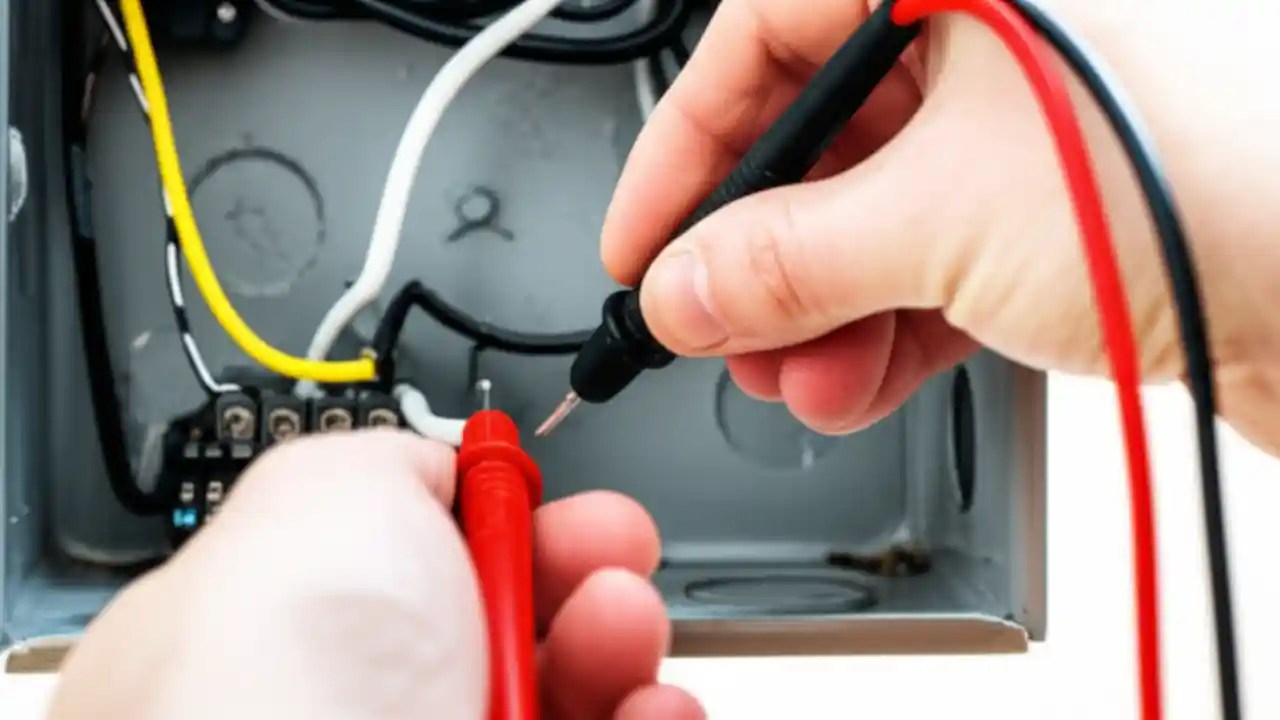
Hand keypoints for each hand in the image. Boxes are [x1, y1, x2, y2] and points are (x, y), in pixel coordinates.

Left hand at [49, 431, 703, 719]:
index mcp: (278, 634)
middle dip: (575, 573)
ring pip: (565, 698)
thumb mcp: (327, 493)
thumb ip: (389, 464)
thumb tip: (440, 473)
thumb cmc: (286, 684)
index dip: (481, 522)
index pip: (398, 567)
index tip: (533, 498)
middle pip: (497, 630)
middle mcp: (352, 717)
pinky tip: (653, 706)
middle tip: (606, 554)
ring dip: (616, 642)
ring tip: (622, 621)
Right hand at [603, 0, 1279, 452]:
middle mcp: (1004, 19)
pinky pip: (945, 244)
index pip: (765, 31)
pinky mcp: (1073, 192)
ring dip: (822, 303)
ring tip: (795, 378)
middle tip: (717, 325)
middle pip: (821, 128)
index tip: (643, 239)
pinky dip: (895, 315)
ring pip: (882, 199)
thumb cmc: (1222, 182)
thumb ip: (779, 258)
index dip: (685, 148)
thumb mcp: (938, 222)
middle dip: (761, 251)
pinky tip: (859, 377)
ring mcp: (1040, 106)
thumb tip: (683, 287)